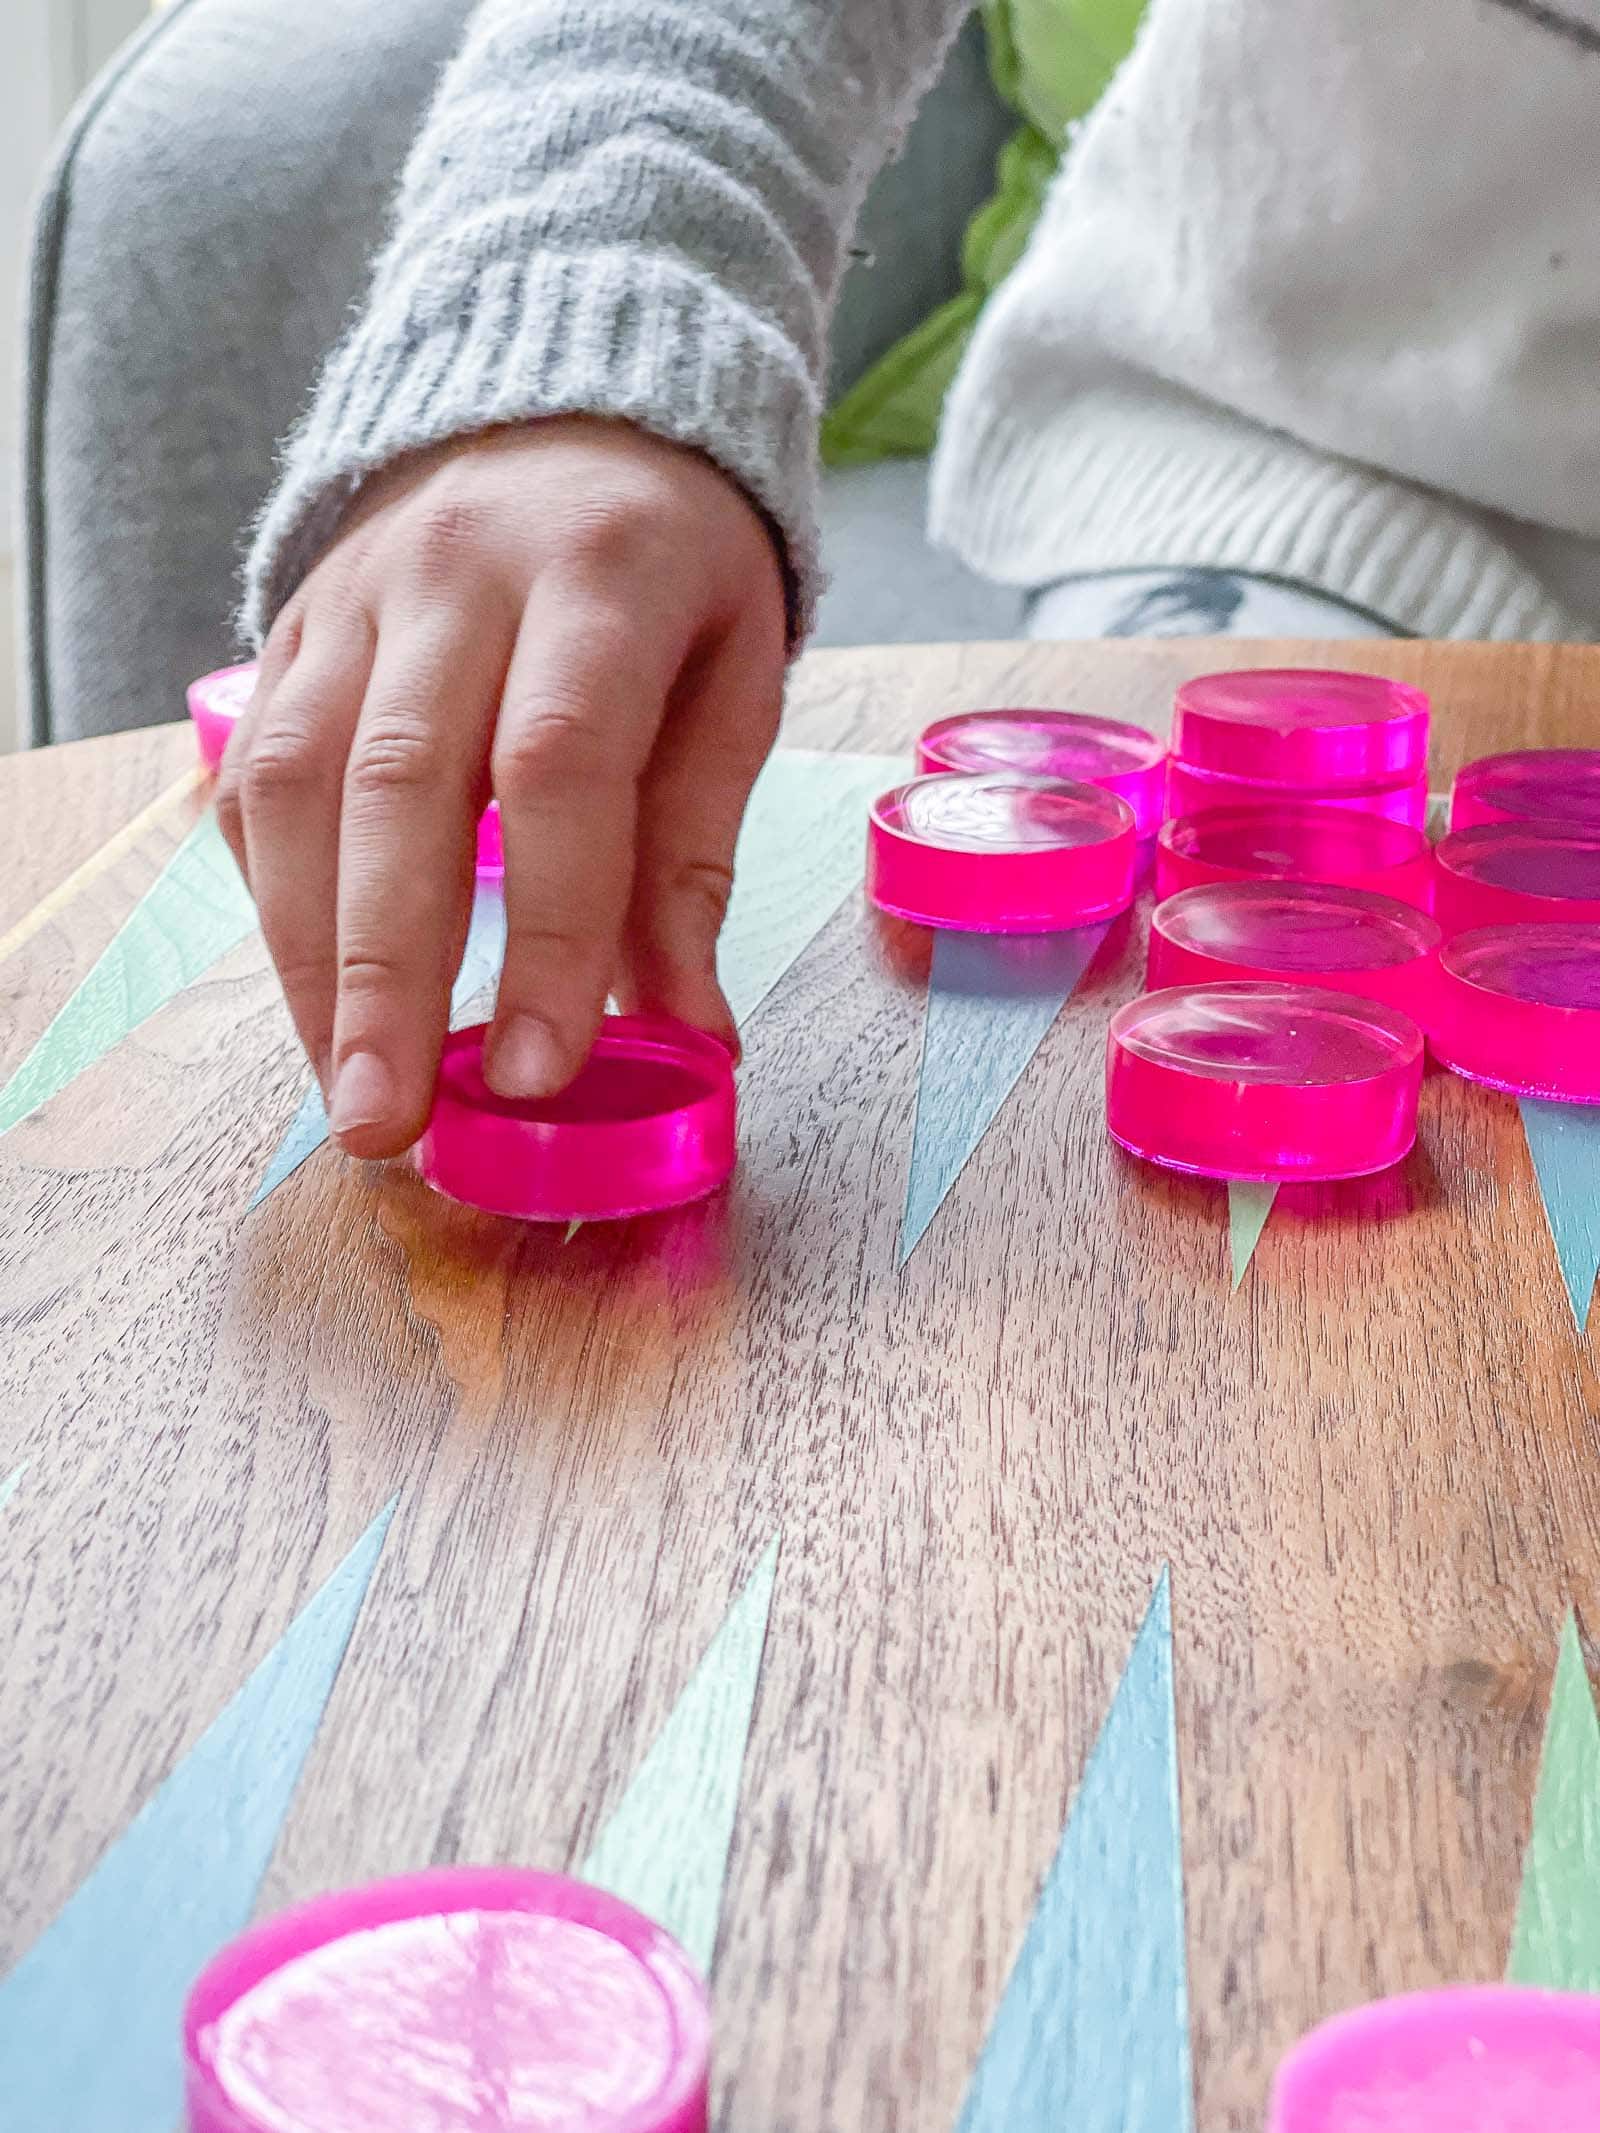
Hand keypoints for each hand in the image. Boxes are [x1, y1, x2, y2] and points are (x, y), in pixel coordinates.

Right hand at [218, 418, 787, 1157]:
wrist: (569, 406)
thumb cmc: (673, 568)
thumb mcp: (735, 680)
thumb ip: (696, 848)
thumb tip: (689, 1033)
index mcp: (602, 575)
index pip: (560, 763)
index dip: (548, 925)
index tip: (541, 1067)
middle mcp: (458, 575)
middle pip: (399, 784)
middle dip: (388, 972)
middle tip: (389, 1123)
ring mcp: (355, 597)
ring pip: (301, 784)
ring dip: (311, 957)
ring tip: (345, 1089)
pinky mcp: (292, 631)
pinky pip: (260, 773)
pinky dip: (279, 893)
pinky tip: (314, 987)